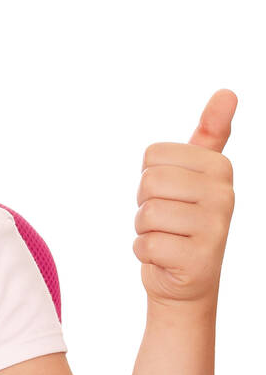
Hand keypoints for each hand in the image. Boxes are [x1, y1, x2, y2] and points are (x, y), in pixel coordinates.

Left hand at [133, 89, 236, 306]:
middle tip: (166, 220)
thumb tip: (228, 91)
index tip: (171, 195)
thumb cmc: (184, 221)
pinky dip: (146, 253)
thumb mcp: (197, 175)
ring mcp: (215, 227)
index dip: (150, 178)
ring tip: (168, 238)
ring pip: (147, 213)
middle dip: (145, 204)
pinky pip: (146, 244)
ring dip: (145, 230)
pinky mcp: (199, 257)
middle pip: (149, 181)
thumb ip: (211, 133)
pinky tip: (166, 258)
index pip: (153, 155)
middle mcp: (224, 194)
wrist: (187, 283)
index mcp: (219, 167)